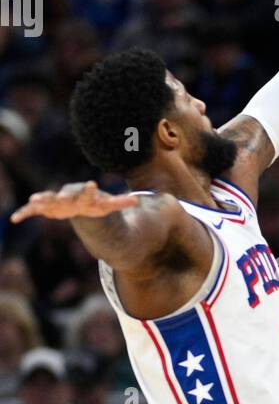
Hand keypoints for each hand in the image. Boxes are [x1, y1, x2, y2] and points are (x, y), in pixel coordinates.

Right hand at [10, 180, 140, 224]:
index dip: (90, 190)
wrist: (76, 203)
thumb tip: (139, 199)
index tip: (93, 185)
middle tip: (60, 197)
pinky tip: (15, 218)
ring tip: (34, 200)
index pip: (88, 192)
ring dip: (41, 200)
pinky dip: (24, 213)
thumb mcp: (108, 205)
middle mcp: (68, 196)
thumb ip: (121, 202)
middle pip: (66, 196)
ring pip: (47, 200)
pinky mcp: (44, 208)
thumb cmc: (93, 204)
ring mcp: (55, 202)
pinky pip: (33, 211)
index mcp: (84, 196)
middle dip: (63, 197)